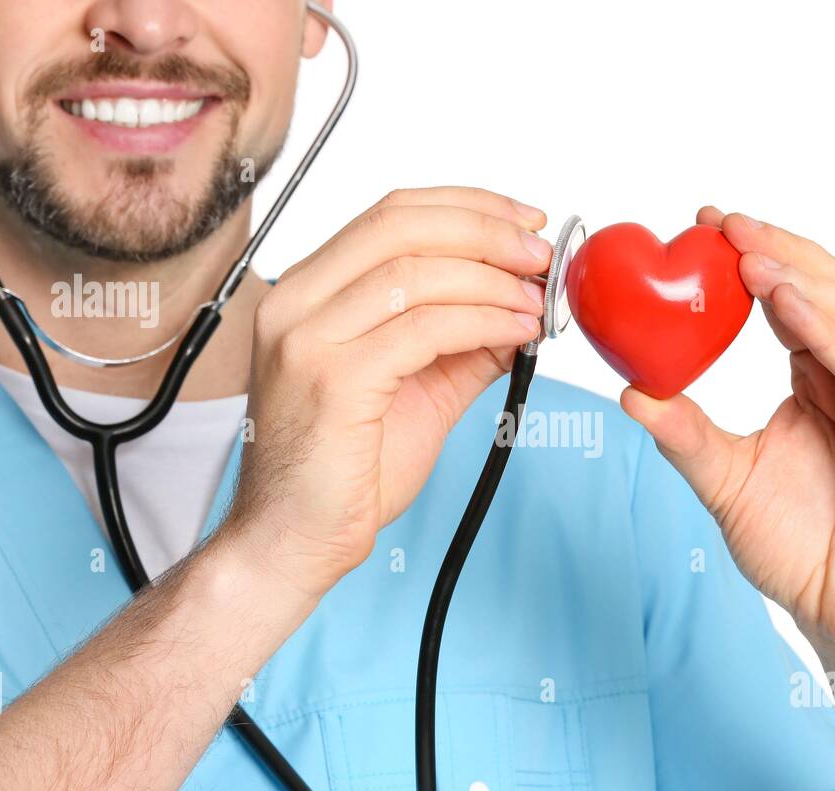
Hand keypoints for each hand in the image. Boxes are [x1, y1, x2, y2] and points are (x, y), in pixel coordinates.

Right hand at [219, 187, 551, 598]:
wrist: (295, 539)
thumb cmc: (346, 470)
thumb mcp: (420, 388)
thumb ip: (464, 342)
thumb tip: (523, 305)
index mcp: (308, 292)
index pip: (391, 213)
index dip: (468, 206)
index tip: (525, 220)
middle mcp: (296, 303)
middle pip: (400, 226)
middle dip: (485, 231)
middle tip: (540, 255)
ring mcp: (307, 339)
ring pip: (415, 273)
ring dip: (492, 280)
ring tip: (537, 301)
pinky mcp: (332, 381)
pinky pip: (423, 329)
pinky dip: (483, 322)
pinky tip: (518, 334)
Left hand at [621, 208, 834, 668]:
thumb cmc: (801, 552)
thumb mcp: (725, 481)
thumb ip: (685, 434)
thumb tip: (631, 391)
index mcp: (826, 385)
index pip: (797, 303)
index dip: (757, 260)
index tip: (704, 226)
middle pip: (831, 294)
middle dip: (778, 251)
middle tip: (722, 223)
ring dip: (802, 278)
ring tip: (750, 252)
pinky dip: (831, 333)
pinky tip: (791, 306)